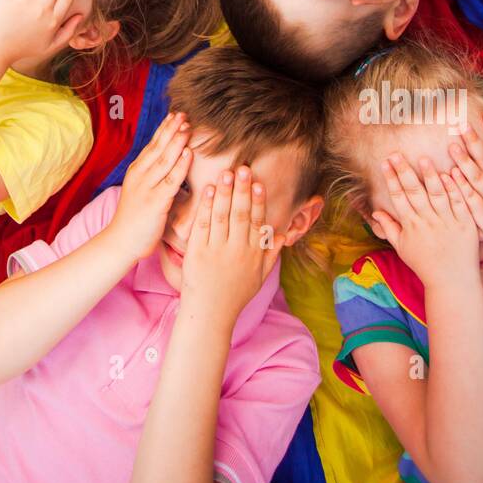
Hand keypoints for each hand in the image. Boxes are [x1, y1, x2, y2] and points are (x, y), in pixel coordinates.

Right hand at [108, 114, 192, 263]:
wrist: (121, 242)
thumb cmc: (135, 219)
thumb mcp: (141, 190)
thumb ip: (153, 176)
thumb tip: (170, 162)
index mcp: (137, 171)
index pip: (152, 145)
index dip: (164, 129)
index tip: (176, 114)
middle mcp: (139, 175)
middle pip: (158, 147)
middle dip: (171, 129)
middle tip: (184, 113)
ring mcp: (146, 188)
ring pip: (164, 159)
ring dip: (177, 141)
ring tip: (188, 126)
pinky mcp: (155, 202)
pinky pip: (171, 180)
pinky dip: (181, 165)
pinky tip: (189, 153)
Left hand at [181, 168, 281, 325]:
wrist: (210, 314)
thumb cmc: (235, 295)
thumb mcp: (259, 277)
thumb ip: (271, 254)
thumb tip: (284, 234)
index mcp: (253, 255)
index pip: (257, 222)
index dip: (258, 202)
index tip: (258, 183)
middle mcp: (237, 250)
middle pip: (240, 214)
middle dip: (242, 190)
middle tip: (243, 168)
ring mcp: (216, 250)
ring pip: (221, 215)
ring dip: (224, 192)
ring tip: (226, 173)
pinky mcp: (198, 252)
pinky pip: (202, 225)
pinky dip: (205, 206)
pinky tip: (207, 190)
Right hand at [371, 154, 478, 287]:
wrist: (452, 282)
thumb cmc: (425, 265)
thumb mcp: (402, 248)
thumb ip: (389, 228)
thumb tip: (375, 212)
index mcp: (412, 226)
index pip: (398, 197)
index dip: (391, 179)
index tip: (384, 162)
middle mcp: (428, 222)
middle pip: (414, 192)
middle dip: (404, 172)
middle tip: (396, 154)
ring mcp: (447, 222)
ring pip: (437, 194)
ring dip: (429, 176)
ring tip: (423, 158)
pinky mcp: (465, 224)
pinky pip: (459, 203)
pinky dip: (455, 189)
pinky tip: (450, 173)